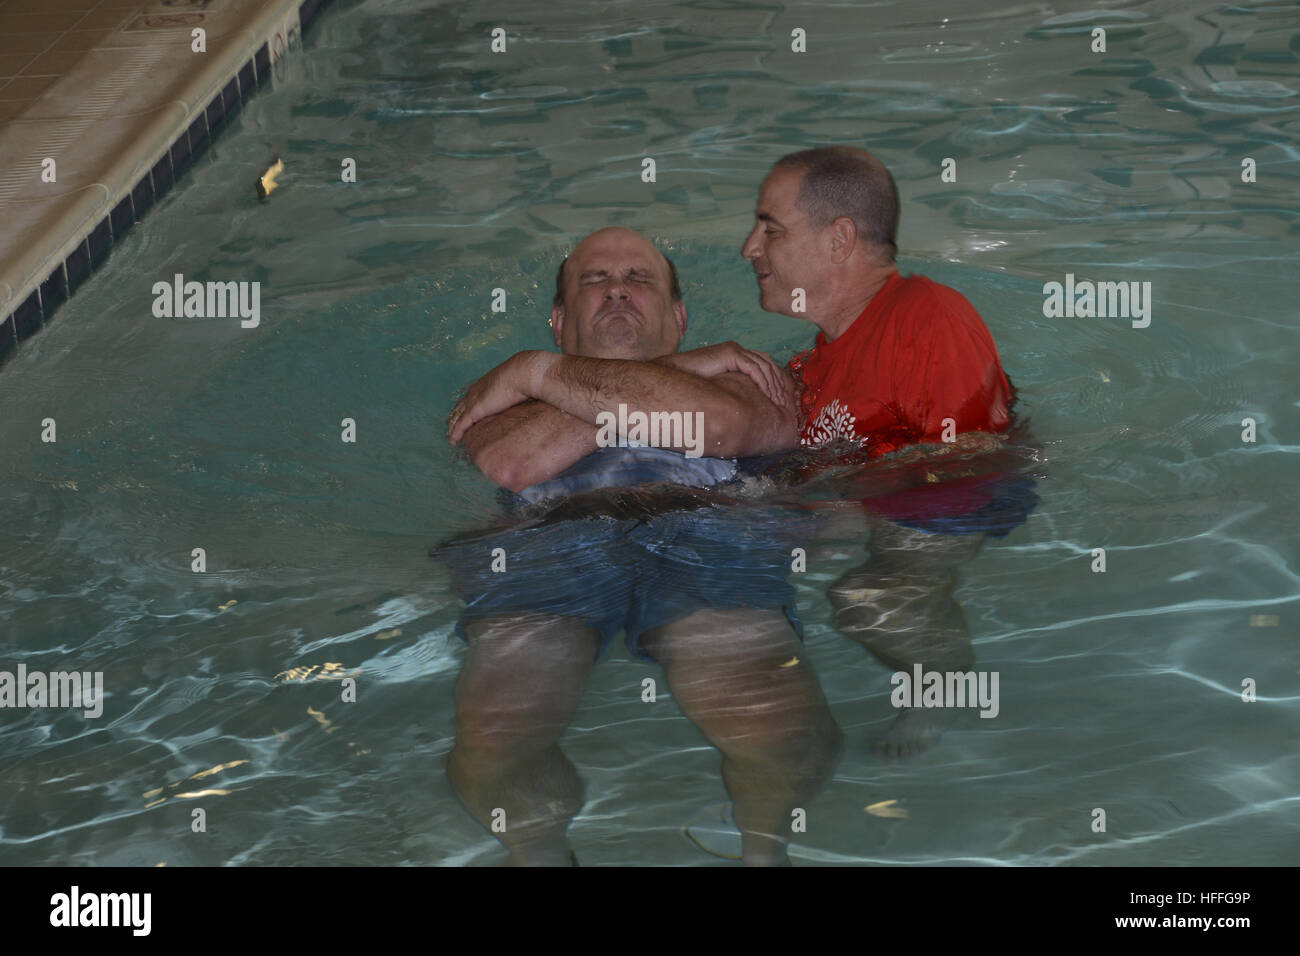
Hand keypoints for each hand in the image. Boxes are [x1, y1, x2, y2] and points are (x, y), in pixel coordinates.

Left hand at [448, 352, 546, 443]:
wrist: (521, 375)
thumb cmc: (522, 379)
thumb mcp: (515, 388)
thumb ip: (513, 396)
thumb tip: (523, 401)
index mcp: (482, 385)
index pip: (468, 399)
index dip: (463, 408)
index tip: (461, 416)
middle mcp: (474, 392)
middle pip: (458, 407)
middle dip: (454, 418)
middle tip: (451, 428)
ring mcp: (473, 401)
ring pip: (456, 417)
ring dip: (453, 427)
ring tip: (451, 437)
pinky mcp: (475, 410)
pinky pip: (461, 425)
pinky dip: (456, 433)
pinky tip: (453, 441)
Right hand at [658, 342, 793, 407]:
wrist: (671, 378)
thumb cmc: (691, 388)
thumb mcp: (720, 391)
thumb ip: (735, 392)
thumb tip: (751, 409)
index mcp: (734, 358)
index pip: (764, 366)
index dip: (775, 382)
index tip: (783, 401)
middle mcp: (737, 351)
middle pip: (768, 364)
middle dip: (780, 384)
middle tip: (787, 404)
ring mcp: (734, 350)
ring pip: (765, 366)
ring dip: (774, 386)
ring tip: (780, 402)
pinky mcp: (730, 353)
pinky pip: (754, 368)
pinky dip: (764, 382)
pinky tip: (768, 396)